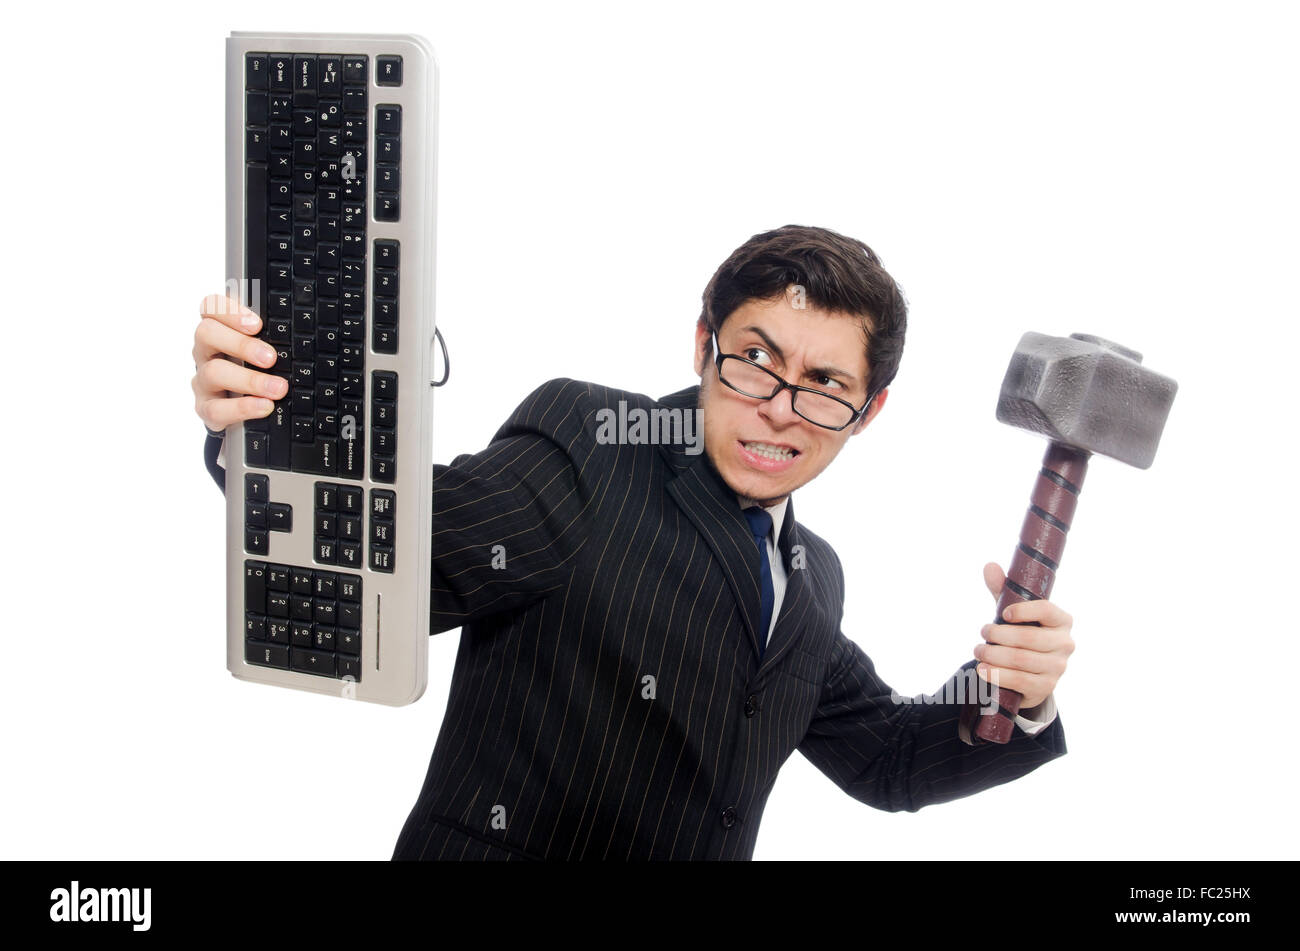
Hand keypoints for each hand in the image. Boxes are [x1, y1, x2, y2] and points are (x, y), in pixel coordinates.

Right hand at [191, 294, 285, 431]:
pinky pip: (215, 408)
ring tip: (278, 388)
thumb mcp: (269, 349)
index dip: (229, 311)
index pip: (211, 307)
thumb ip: (277, 339)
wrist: (245, 414)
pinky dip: (242, 408)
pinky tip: (264, 406)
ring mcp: (203, 381)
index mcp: (221, 330)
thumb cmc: (260, 372)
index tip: (257, 324)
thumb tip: (305, 339)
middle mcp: (207, 352)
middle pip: (206, 333)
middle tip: (271, 358)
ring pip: (213, 372)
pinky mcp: (205, 409)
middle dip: (241, 344)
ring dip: (250, 380)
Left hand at [973, 562, 1074, 709]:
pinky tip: (982, 669)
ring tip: (978, 651)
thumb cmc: (1023, 634)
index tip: (1003, 613)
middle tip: (982, 633)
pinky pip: (1019, 680)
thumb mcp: (1015, 613)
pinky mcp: (1046, 687)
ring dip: (993, 655)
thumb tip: (989, 566)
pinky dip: (997, 674)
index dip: (1024, 610)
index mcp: (1062, 620)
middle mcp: (1065, 644)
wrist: (1032, 674)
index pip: (1047, 610)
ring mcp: (1058, 668)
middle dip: (999, 635)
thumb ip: (1004, 591)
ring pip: (1021, 659)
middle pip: (1029, 638)